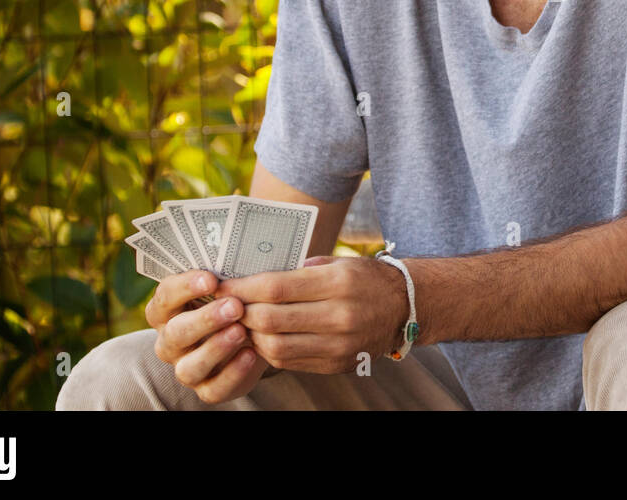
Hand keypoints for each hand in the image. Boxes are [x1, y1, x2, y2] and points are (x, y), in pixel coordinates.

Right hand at [146, 270, 269, 403]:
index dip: (185, 287)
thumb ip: (231, 274)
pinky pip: (214, 388)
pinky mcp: (206, 389)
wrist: (251, 338)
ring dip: (216, 347)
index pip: (165, 296)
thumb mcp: (230, 286)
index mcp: (168, 310)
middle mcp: (170, 341)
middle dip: (205, 319)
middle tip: (234, 306)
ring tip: (242, 331)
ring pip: (189, 366)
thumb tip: (252, 256)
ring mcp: (186, 367)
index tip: (211, 278)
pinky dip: (233, 373)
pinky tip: (252, 355)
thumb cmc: (234, 302)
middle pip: (175, 332)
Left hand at [217, 256, 409, 373]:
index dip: (242, 288)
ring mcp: (338, 344)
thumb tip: (253, 276)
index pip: (276, 287)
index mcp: (337, 282)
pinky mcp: (336, 364)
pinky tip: (263, 337)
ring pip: (275, 346)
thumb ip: (298, 270)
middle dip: (241, 312)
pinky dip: (269, 350)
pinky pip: (290, 361)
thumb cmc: (365, 278)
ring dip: (251, 336)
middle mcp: (339, 315)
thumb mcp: (338, 262)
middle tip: (227, 305)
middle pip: (270, 319)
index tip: (222, 285)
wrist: (404, 308)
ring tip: (242, 323)